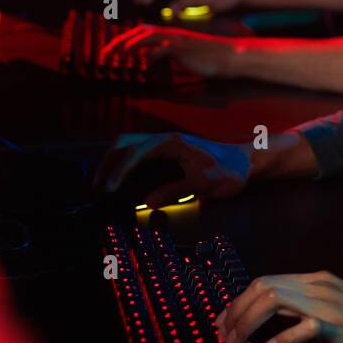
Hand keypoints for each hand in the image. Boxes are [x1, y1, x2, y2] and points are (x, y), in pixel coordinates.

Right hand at [94, 132, 251, 205]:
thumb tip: (146, 203)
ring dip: (113, 162)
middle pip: (125, 143)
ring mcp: (165, 143)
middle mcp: (165, 139)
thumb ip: (174, 191)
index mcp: (172, 144)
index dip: (119, 171)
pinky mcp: (167, 150)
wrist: (245, 162)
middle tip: (96, 188)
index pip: (135, 153)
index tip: (108, 189)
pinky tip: (120, 180)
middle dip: (107, 164)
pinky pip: (138, 152)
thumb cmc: (228, 172)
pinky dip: (123, 163)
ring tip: (102, 184)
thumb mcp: (203, 184)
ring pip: (129, 145)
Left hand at [100, 25, 235, 76]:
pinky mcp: (182, 48)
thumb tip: (152, 61)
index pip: (143, 31)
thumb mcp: (185, 55)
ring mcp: (176, 39)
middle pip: (140, 31)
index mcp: (171, 33)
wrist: (229, 57)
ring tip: (115, 55)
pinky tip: (142, 65)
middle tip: (105, 52)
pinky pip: (160, 50)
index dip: (127, 38)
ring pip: (146, 37)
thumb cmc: (210, 58)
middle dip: (120, 40)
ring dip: (128, 45)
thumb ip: (168, 55)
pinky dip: (149, 57)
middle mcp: (172, 33)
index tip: (114, 48)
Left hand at [216, 272, 342, 342]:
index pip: (268, 281)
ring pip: (274, 300)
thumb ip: (310, 306)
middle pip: (264, 287)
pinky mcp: (339, 327)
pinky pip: (303, 328)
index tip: (225, 321)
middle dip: (235, 310)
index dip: (240, 301)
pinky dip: (282, 339)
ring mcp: (330, 305)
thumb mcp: (339, 307)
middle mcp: (321, 286)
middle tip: (222, 335)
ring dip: (247, 322)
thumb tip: (279, 314)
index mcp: (320, 280)